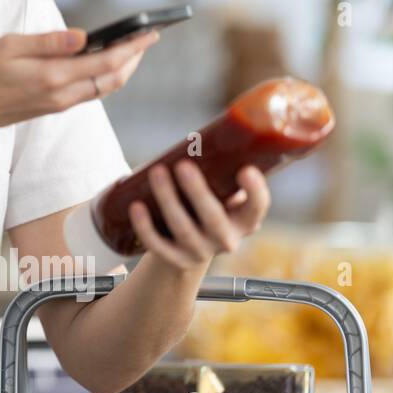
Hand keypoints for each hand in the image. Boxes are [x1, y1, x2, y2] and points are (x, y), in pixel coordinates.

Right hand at [0, 27, 158, 135]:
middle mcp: (61, 95)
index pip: (106, 62)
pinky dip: (104, 77)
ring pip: (103, 88)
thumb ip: (48, 42)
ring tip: (131, 49)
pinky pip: (89, 92)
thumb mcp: (9, 46)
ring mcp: (58, 104)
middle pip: (113, 79)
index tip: (151, 33)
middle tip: (148, 38)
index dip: (133, 48)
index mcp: (53, 77)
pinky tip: (102, 63)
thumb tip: (83, 36)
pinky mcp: (52, 107)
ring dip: (122, 70)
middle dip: (134, 59)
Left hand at [128, 161, 270, 271]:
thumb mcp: (220, 193)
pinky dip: (145, 227)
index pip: (257, 207)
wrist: (186, 248)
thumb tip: (207, 132)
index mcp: (244, 220)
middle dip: (197, 191)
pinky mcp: (175, 260)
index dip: (255, 191)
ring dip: (168, 200)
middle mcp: (226, 239)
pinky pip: (158, 245)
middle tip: (183, 165)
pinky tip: (135, 206)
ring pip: (183, 229)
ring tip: (156, 172)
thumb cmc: (205, 207)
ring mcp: (200, 252)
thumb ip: (220, 171)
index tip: (245, 169)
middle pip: (214, 218)